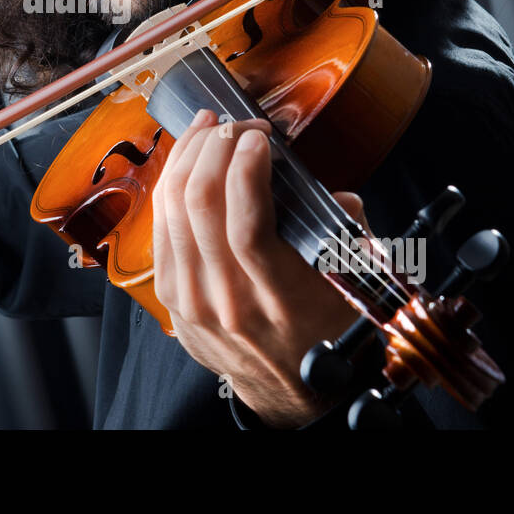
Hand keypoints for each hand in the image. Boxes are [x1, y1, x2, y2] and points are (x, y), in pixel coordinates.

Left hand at [152, 109, 372, 427]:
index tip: (260, 137)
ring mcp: (192, 300)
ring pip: (174, 210)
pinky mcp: (170, 295)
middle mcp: (228, 301)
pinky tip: (187, 160)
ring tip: (209, 128)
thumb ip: (349, 237)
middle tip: (237, 125)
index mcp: (280, 301)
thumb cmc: (322, 332)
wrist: (288, 389)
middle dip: (216, 148)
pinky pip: (160, 226)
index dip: (247, 169)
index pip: (247, 226)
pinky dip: (171, 184)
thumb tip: (337, 195)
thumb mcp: (353, 287)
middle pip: (202, 206)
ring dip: (189, 157)